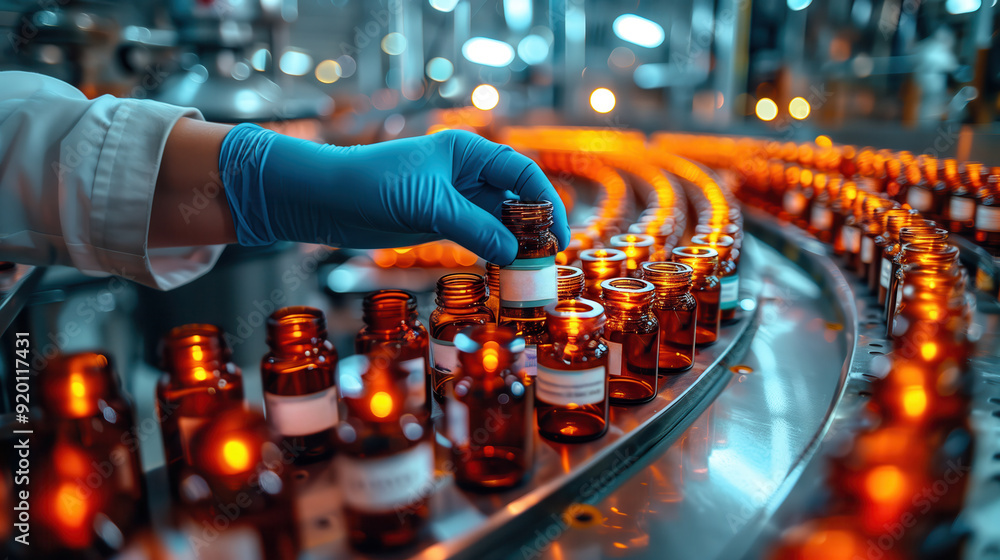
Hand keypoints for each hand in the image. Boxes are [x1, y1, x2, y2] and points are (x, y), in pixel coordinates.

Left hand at [219, 125, 569, 264]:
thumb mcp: (429, 205)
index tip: (560, 236)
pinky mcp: (439, 222)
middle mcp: (466, 172)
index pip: (523, 174)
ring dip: (515, 244)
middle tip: (549, 260)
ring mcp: (454, 198)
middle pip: (516, 199)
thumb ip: (474, 228)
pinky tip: (503, 271)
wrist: (324, 198)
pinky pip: (478, 237)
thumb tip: (514, 254)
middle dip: (535, 227)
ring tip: (531, 272)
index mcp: (469, 152)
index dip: (547, 203)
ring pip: (498, 222)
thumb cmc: (372, 184)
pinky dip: (492, 253)